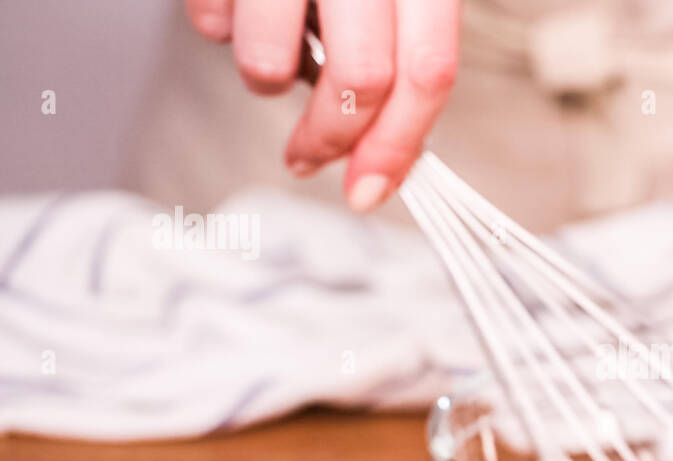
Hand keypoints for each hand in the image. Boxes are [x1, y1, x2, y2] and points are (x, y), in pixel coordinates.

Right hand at [186, 0, 459, 211]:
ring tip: (271, 46)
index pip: (429, 73)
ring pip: (272, 64)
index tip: (368, 193)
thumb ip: (400, 50)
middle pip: (363, 83)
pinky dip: (218, 27)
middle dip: (333, 139)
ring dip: (267, 79)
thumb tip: (385, 146)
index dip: (400, 146)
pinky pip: (211, 22)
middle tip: (309, 156)